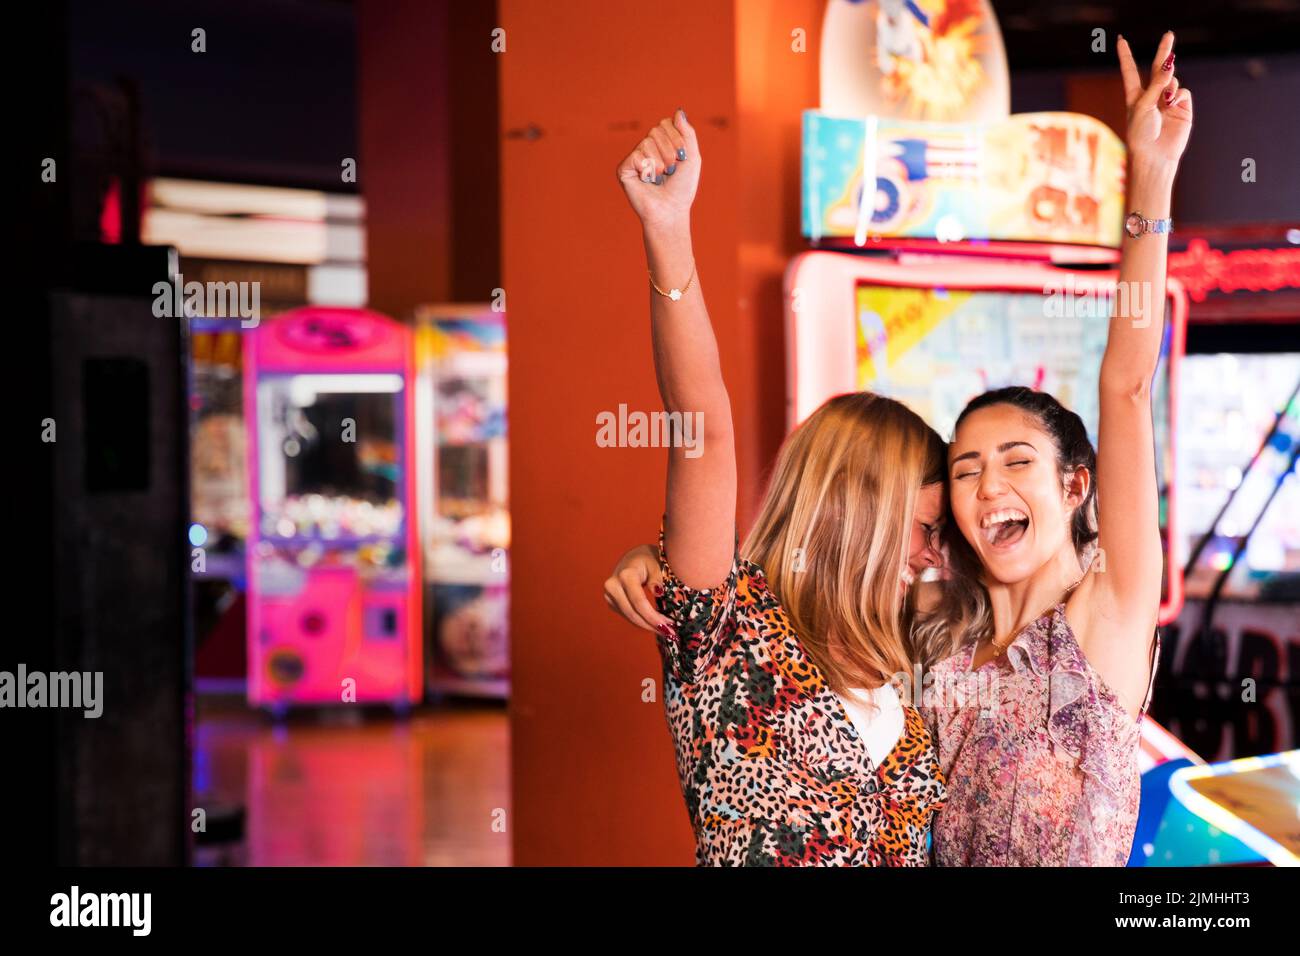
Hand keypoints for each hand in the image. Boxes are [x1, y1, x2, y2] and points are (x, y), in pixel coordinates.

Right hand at [602, 544, 672, 634]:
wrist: (634, 558)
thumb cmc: (649, 559)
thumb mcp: (657, 564)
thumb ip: (658, 578)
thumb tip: (658, 592)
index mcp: (625, 574)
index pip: (639, 602)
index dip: (653, 617)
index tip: (669, 626)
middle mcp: (613, 585)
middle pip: (632, 612)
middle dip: (651, 625)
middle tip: (670, 633)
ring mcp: (610, 594)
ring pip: (629, 617)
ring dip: (648, 626)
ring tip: (666, 630)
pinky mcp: (611, 601)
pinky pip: (627, 615)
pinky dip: (642, 621)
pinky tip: (655, 624)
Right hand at [614, 109, 699, 231]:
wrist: (671, 210)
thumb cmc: (682, 188)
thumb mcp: (692, 157)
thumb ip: (688, 133)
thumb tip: (678, 111)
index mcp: (662, 143)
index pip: (666, 123)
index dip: (677, 138)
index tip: (682, 157)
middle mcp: (646, 147)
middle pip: (656, 130)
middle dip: (669, 150)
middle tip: (671, 170)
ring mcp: (634, 157)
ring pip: (647, 142)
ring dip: (660, 162)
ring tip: (660, 177)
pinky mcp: (624, 168)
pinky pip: (636, 156)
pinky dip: (647, 169)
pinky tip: (648, 180)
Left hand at [1118, 32, 1191, 169]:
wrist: (1155, 154)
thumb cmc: (1142, 133)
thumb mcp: (1144, 106)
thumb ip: (1156, 84)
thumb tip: (1170, 65)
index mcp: (1135, 96)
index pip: (1131, 72)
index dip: (1126, 56)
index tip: (1121, 41)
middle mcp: (1152, 97)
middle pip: (1158, 69)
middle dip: (1164, 52)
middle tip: (1168, 34)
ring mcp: (1168, 101)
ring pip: (1172, 80)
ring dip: (1168, 84)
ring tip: (1164, 100)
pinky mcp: (1182, 107)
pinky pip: (1182, 91)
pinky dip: (1177, 95)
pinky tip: (1172, 104)